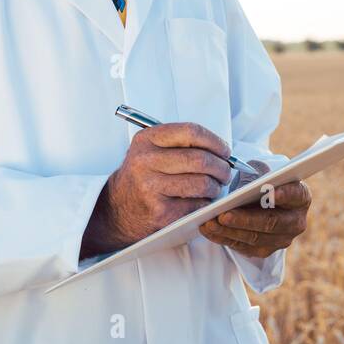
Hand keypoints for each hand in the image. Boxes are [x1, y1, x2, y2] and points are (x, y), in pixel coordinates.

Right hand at [81, 122, 231, 256]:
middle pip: (200, 159)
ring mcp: (152, 187)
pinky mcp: (160, 212)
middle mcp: (146, 161)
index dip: (215, 141)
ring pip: (202, 183)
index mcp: (147, 140)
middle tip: (226, 172)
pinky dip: (206, 204)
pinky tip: (201, 201)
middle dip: (222, 166)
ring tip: (215, 187)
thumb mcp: (151, 150)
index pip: (191, 132)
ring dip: (217, 187)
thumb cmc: (142, 176)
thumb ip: (180, 143)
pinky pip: (197, 205)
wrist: (117, 208)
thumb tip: (222, 150)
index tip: (225, 150)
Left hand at [199, 160, 310, 258]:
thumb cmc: (262, 183)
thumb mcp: (264, 173)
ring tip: (209, 223)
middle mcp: (296, 221)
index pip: (296, 194)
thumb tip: (244, 187)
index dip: (285, 194)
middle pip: (271, 222)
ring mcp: (282, 239)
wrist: (263, 201)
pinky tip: (208, 230)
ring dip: (229, 231)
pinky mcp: (266, 251)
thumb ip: (259, 177)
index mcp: (301, 196)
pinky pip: (243, 248)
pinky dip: (224, 238)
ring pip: (255, 238)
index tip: (269, 191)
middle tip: (224, 215)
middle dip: (245, 219)